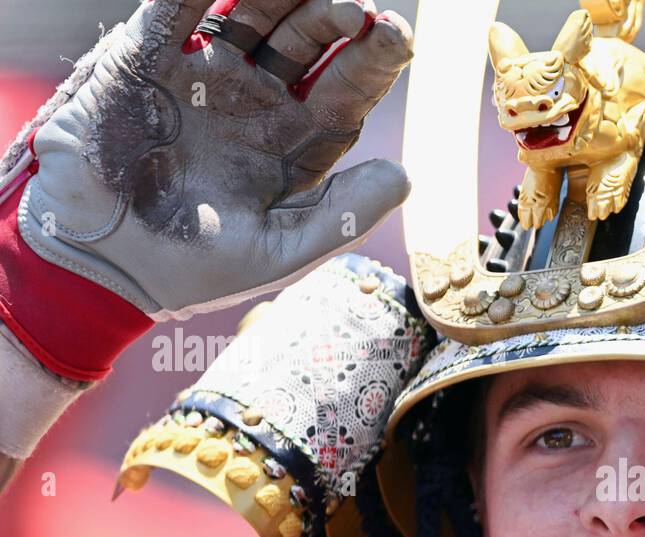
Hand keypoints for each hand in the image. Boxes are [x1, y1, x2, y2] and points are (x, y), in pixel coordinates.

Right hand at [15, 0, 413, 320]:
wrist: (102, 263)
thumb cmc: (194, 267)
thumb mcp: (278, 250)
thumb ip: (343, 215)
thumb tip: (405, 176)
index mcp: (294, 142)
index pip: (346, 90)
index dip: (374, 61)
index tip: (397, 36)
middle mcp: (257, 99)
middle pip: (307, 41)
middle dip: (334, 17)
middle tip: (355, 7)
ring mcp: (204, 73)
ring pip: (253, 13)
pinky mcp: (147, 59)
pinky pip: (174, 9)